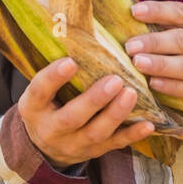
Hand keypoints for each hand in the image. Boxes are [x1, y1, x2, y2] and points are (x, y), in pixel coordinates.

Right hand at [18, 58, 154, 170]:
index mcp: (34, 108)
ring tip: (132, 93)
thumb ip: (56, 71)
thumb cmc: (47, 105)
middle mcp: (51, 129)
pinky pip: (115, 144)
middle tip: (115, 80)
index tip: (70, 61)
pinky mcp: (94, 152)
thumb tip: (78, 31)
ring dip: (115, 114)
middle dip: (94, 100)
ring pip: (95, 133)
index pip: (39, 92)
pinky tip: (148, 124)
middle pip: (71, 118)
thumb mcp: (41, 91)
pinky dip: (132, 135)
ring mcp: (74, 144)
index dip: (53, 78)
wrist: (46, 147)